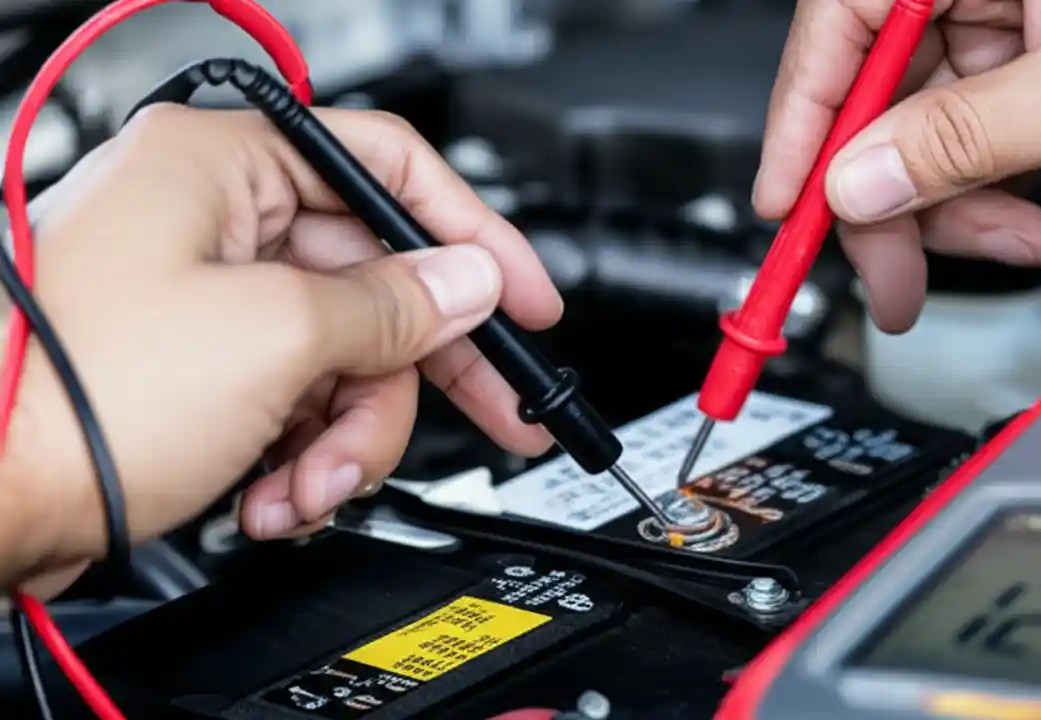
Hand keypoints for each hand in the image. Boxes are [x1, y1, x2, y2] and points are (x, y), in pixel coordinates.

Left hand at [0, 105, 562, 587]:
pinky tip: (279, 492)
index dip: (473, 237)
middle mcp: (214, 219)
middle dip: (419, 370)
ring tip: (315, 485)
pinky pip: (298, 395)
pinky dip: (305, 453)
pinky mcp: (199, 365)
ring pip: (344, 355)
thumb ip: (394, 303)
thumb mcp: (275, 334)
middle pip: (375, 281)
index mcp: (223, 167)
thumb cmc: (72, 396)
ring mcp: (205, 296)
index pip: (388, 171)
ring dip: (349, 435)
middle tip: (500, 413)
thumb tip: (467, 282)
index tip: (525, 301)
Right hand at [756, 0, 1040, 331]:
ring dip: (951, 202)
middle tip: (884, 265)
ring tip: (997, 248)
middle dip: (887, 186)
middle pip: (889, 79)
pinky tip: (1024, 224)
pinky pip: (988, 132)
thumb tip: (858, 181)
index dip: (807, 108)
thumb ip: (962, 139)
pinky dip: (994, 190)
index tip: (788, 194)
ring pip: (935, 119)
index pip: (851, 13)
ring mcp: (1033, 11)